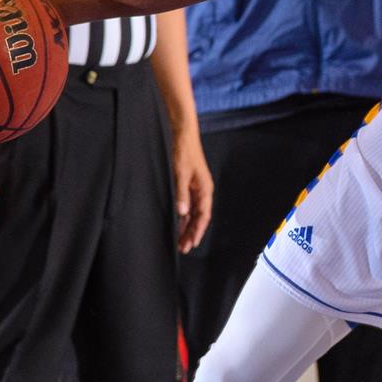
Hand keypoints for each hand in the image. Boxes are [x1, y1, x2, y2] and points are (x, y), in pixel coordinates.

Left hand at [171, 122, 213, 252]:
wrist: (182, 133)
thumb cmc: (184, 151)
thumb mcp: (180, 173)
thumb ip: (181, 193)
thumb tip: (182, 212)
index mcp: (204, 189)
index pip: (203, 216)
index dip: (197, 232)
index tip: (190, 245)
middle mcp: (201, 191)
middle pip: (199, 217)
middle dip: (191, 233)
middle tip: (182, 248)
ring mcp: (195, 188)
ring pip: (192, 213)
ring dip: (186, 226)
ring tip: (179, 240)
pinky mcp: (188, 184)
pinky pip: (187, 205)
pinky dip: (182, 216)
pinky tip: (176, 223)